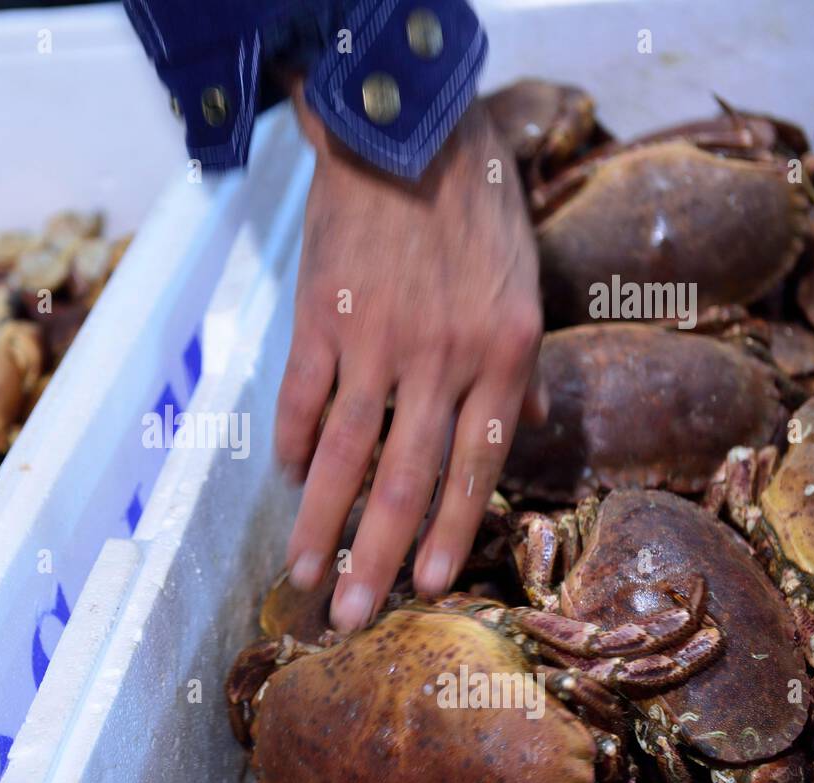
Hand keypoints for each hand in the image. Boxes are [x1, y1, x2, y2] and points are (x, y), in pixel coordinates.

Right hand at [276, 89, 547, 632]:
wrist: (406, 135)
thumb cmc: (474, 214)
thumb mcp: (524, 286)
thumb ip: (519, 366)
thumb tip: (520, 429)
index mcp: (501, 354)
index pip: (475, 466)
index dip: (448, 530)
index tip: (428, 586)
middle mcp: (441, 358)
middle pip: (403, 478)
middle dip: (377, 557)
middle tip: (351, 617)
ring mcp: (375, 341)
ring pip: (344, 453)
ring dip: (320, 522)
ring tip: (303, 575)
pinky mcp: (320, 319)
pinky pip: (300, 399)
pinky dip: (292, 445)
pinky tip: (289, 480)